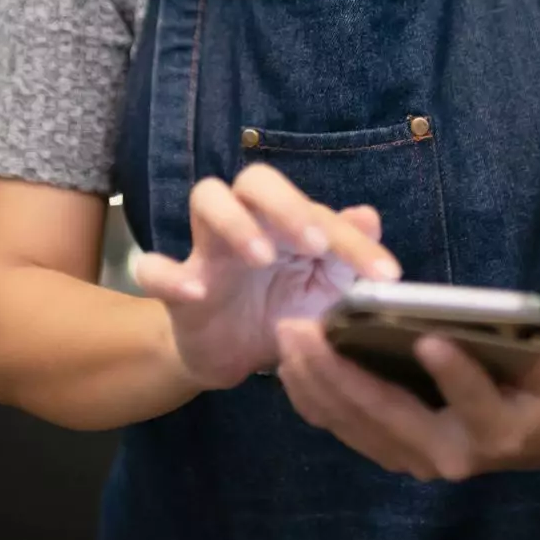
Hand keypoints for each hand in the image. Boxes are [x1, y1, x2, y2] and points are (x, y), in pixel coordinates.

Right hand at [132, 164, 401, 390]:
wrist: (237, 359)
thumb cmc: (286, 312)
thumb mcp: (325, 295)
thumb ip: (347, 261)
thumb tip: (369, 216)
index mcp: (288, 225)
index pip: (318, 211)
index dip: (354, 241)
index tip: (385, 275)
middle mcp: (249, 224)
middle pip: (255, 180)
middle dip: (286, 204)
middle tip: (316, 246)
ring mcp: (208, 252)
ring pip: (207, 197)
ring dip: (235, 221)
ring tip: (262, 257)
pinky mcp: (177, 289)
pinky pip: (154, 268)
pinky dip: (169, 275)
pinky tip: (196, 292)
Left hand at [274, 320, 539, 481]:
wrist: (535, 436)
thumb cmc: (536, 385)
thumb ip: (523, 346)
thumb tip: (486, 319)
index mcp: (497, 428)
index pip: (473, 401)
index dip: (453, 373)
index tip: (428, 339)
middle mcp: (450, 456)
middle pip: (388, 414)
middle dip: (339, 370)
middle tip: (304, 327)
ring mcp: (416, 461)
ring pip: (356, 424)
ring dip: (315, 381)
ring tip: (287, 338)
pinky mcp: (393, 457)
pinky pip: (346, 429)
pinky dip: (314, 399)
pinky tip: (289, 366)